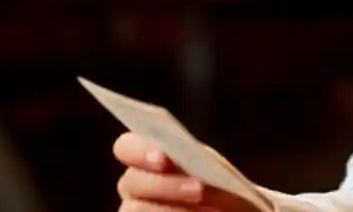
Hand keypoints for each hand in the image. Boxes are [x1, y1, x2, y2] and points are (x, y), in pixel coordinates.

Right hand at [113, 132, 256, 211]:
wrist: (226, 210)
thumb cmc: (221, 190)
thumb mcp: (220, 174)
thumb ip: (204, 166)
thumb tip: (196, 173)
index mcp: (147, 158)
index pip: (126, 147)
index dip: (139, 150)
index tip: (163, 158)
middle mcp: (134, 185)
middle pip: (130, 182)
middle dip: (165, 185)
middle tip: (199, 189)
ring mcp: (133, 209)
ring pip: (135, 209)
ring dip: (170, 210)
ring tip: (207, 211)